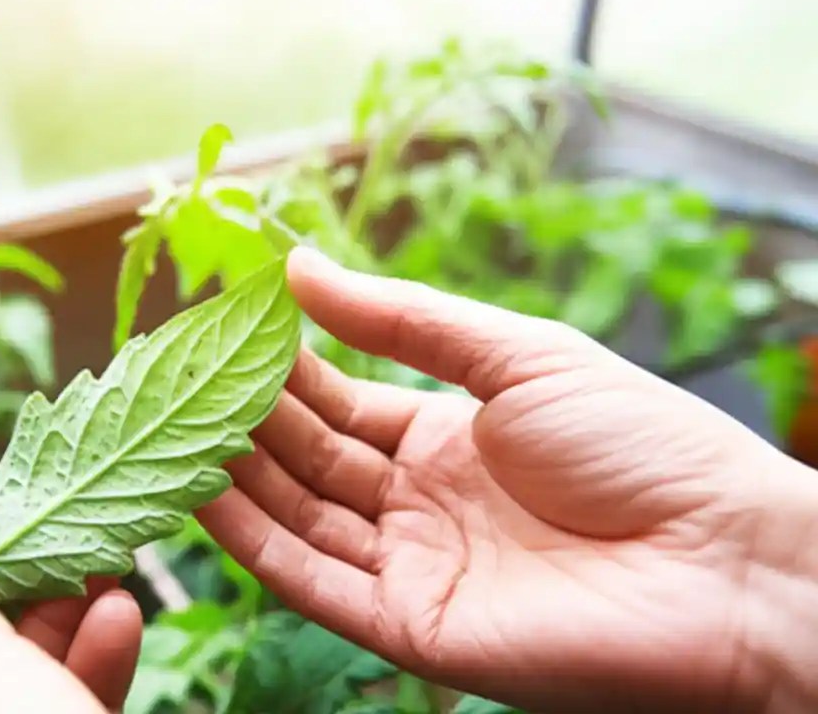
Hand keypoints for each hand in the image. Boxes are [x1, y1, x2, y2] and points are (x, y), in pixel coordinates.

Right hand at [199, 248, 817, 712]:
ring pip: (297, 518)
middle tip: (175, 374)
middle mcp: (419, 504)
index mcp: (448, 438)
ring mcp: (411, 567)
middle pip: (308, 458)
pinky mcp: (408, 628)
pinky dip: (254, 540)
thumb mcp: (517, 357)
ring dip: (234, 473)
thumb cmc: (640, 446)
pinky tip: (203, 492)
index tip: (217, 327)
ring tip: (169, 424)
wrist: (724, 564)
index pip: (338, 401)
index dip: (280, 367)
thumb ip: (404, 320)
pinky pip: (312, 581)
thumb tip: (300, 266)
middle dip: (244, 417)